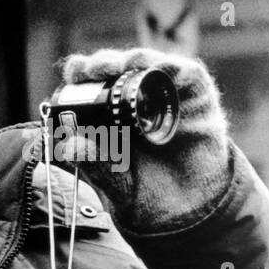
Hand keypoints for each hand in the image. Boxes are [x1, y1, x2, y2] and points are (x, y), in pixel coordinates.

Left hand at [56, 47, 231, 231]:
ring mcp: (168, 97)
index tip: (72, 72)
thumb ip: (95, 164)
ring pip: (151, 66)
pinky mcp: (198, 99)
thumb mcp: (116, 182)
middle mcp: (136, 100)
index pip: (91, 85)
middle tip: (96, 68)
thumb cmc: (147, 191)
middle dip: (104, 63)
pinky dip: (176, 69)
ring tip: (126, 63)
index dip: (81, 73)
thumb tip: (70, 145)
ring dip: (137, 59)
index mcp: (108, 116)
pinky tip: (164, 69)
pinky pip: (189, 76)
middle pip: (118, 69)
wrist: (190, 209)